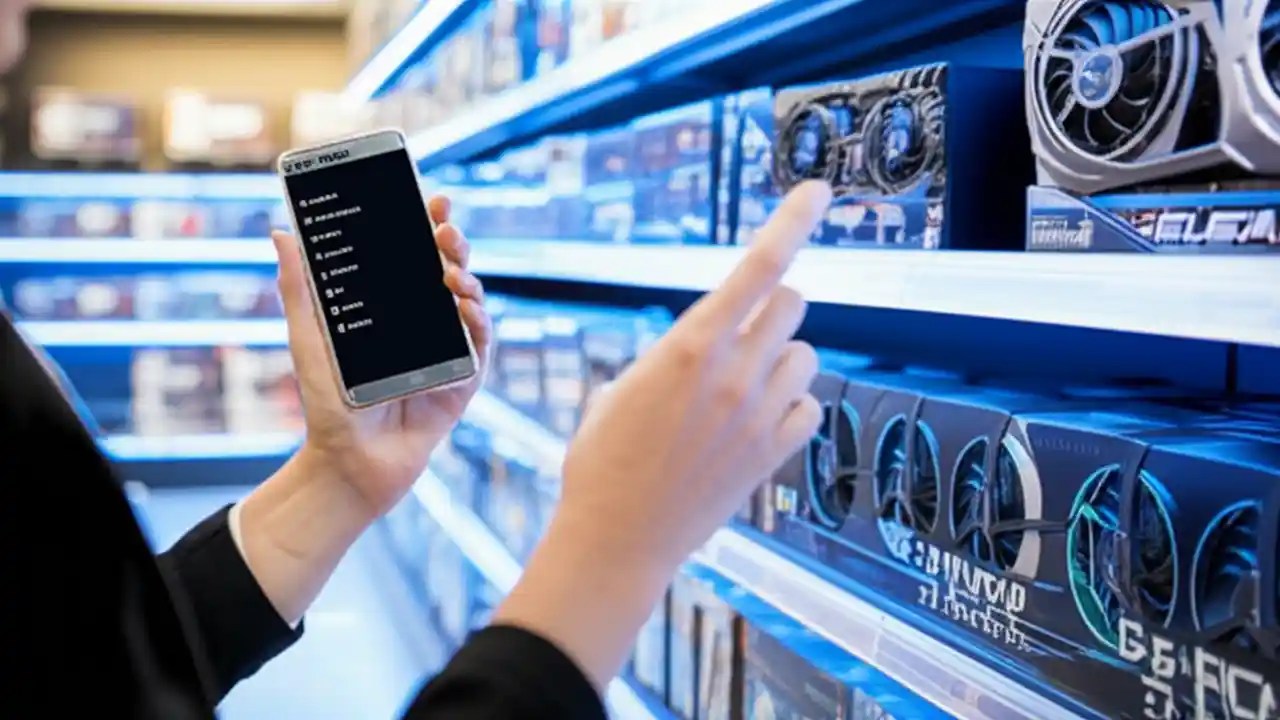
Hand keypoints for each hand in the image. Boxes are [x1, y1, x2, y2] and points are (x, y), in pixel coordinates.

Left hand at [271, 195, 490, 519]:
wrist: (348, 460)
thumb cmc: (327, 401)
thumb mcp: (308, 336)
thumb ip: (299, 287)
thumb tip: (282, 232)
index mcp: (393, 307)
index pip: (415, 256)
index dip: (427, 225)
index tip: (432, 198)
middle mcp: (425, 322)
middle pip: (449, 270)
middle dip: (452, 243)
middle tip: (443, 228)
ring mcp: (448, 350)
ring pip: (469, 302)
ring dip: (467, 279)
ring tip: (449, 271)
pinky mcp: (464, 381)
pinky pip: (479, 346)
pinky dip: (477, 323)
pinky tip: (465, 309)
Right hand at [558, 180, 828, 572]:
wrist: (614, 539)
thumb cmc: (601, 461)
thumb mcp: (619, 389)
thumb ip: (671, 358)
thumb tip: (702, 351)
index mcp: (689, 346)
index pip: (758, 268)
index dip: (793, 222)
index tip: (819, 190)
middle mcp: (734, 374)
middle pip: (793, 304)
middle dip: (773, 306)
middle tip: (745, 329)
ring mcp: (759, 417)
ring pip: (806, 356)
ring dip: (782, 360)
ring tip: (742, 388)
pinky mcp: (773, 457)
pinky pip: (810, 409)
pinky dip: (792, 408)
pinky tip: (759, 423)